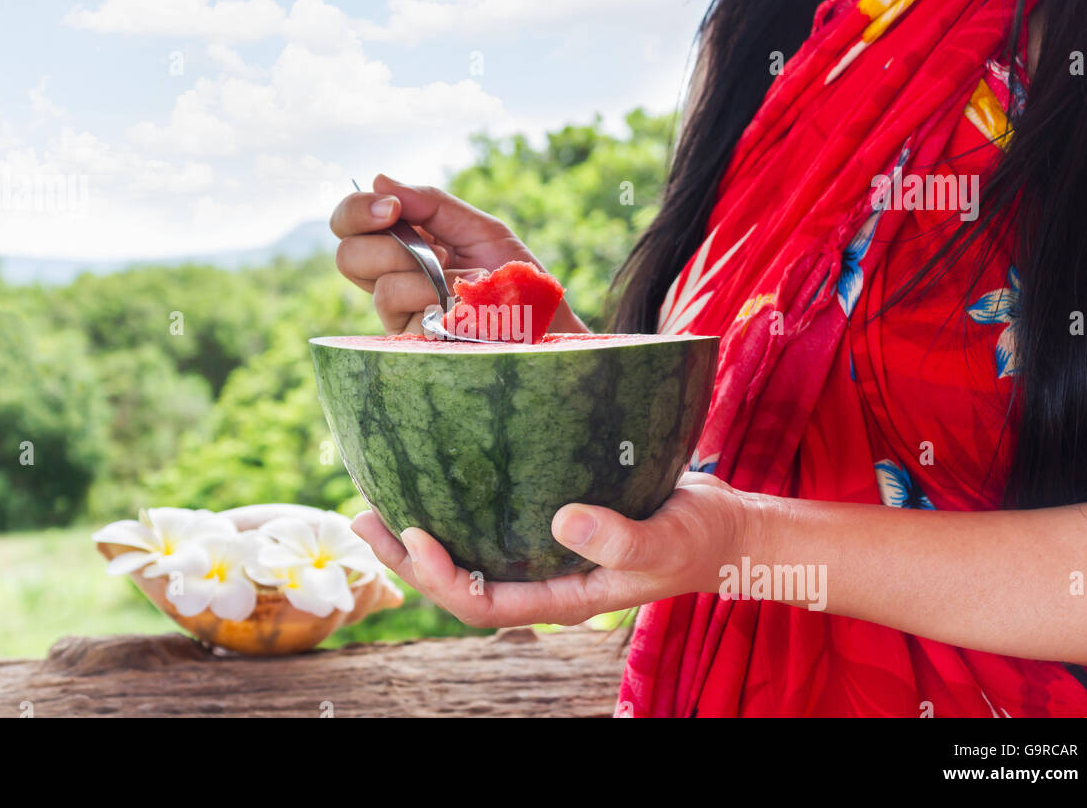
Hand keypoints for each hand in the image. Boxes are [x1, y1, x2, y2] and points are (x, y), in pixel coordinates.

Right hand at [330, 174, 586, 334]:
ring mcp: (401, 313)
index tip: (393, 207)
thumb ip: (431, 204)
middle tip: (431, 246)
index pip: (352, 223)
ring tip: (462, 278)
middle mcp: (394, 277)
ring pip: (377, 283)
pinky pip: (398, 305)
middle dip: (384, 242)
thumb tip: (380, 180)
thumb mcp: (479, 229)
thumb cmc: (515, 276)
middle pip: (348, 255)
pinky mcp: (408, 340)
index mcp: (405, 244)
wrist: (544, 321)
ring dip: (421, 270)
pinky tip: (460, 300)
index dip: (358, 210)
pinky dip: (431, 293)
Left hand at [350, 473, 753, 627]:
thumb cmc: (698, 539)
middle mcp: (542, 580)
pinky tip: (435, 481)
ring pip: (467, 555)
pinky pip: (488, 525)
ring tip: (376, 503)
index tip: (416, 536)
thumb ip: (620, 540)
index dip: (443, 579)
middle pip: (460, 584)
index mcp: (562, 598)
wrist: (723, 529)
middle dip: (409, 559)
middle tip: (364, 519)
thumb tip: (564, 520)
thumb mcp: (667, 540)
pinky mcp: (545, 523)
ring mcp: (542, 555)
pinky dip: (455, 509)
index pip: (487, 604)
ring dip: (419, 536)